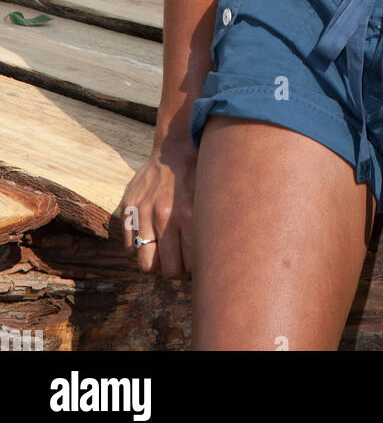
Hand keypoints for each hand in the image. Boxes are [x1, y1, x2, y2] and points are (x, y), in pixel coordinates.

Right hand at [120, 139, 197, 278]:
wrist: (175, 150)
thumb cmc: (197, 178)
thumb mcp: (208, 200)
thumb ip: (206, 228)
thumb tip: (214, 260)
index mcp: (188, 214)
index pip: (190, 265)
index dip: (193, 271)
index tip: (196, 267)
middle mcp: (164, 215)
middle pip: (168, 270)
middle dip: (176, 272)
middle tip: (180, 265)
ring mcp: (144, 212)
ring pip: (146, 264)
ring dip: (156, 266)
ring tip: (164, 257)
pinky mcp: (129, 208)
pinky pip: (130, 248)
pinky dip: (139, 250)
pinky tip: (151, 241)